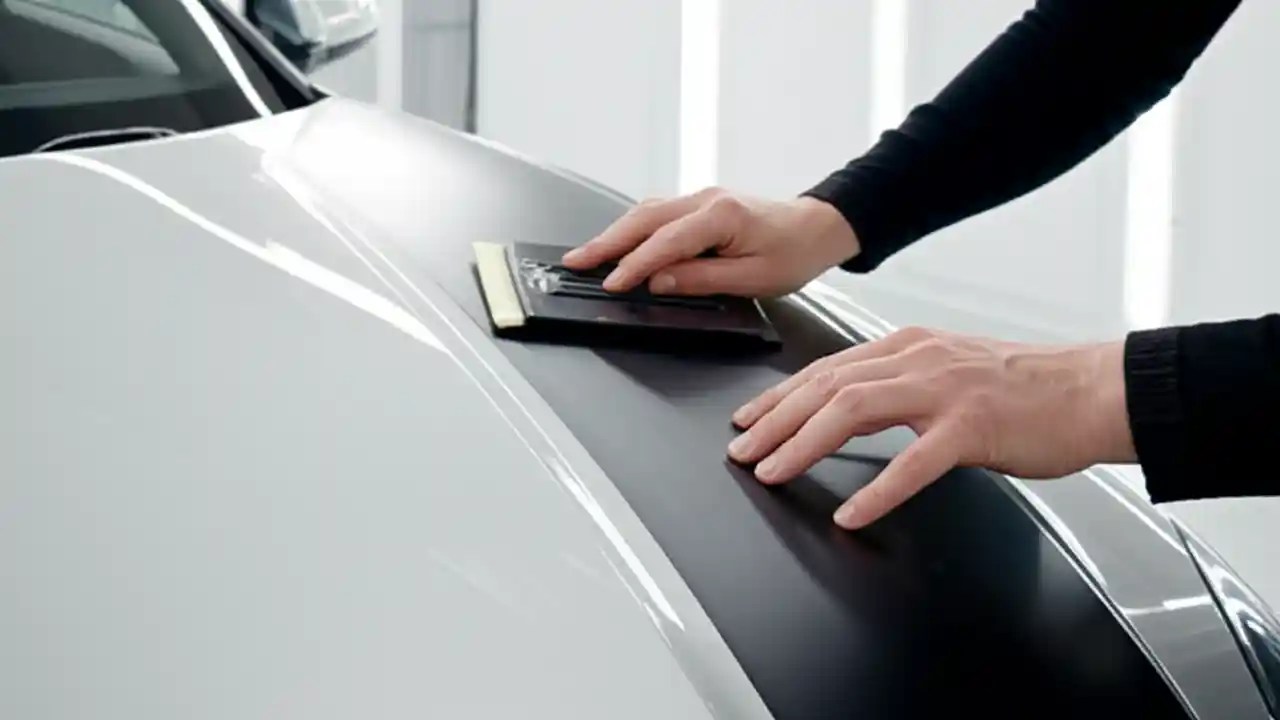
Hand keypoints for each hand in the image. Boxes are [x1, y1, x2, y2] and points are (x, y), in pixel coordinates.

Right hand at [561, 187, 859, 296]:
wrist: (818, 226)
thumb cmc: (794, 252)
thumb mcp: (753, 278)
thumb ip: (702, 278)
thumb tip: (659, 281)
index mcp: (722, 215)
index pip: (666, 242)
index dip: (635, 265)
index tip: (612, 283)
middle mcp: (706, 199)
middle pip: (645, 218)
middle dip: (606, 241)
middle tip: (576, 262)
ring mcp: (701, 197)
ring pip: (646, 212)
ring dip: (614, 233)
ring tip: (586, 254)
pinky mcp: (700, 204)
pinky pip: (658, 212)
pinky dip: (632, 227)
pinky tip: (617, 241)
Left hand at [726, 327, 1135, 528]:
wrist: (1093, 390)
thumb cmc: (1026, 387)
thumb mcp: (950, 369)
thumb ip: (902, 383)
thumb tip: (851, 408)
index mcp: (910, 347)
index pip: (827, 369)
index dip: (780, 396)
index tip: (747, 420)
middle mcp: (919, 360)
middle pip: (827, 387)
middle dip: (775, 421)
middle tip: (741, 450)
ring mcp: (945, 390)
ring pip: (854, 411)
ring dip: (804, 445)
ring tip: (772, 472)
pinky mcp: (973, 427)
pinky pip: (914, 463)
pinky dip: (877, 491)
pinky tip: (850, 514)